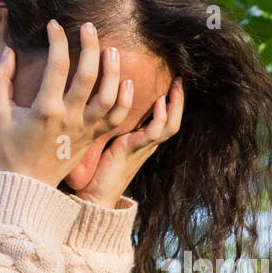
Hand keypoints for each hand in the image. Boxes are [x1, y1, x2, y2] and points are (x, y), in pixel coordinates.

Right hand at [0, 19, 134, 187]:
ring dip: (113, 70)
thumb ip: (0, 80)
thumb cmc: (10, 147)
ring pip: (108, 96)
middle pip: (87, 75)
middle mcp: (68, 118)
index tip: (54, 25)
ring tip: (110, 49)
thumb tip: (9, 52)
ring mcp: (84, 129)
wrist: (29, 184)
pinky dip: (124, 99)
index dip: (57, 40)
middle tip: (88, 26)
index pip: (56, 65)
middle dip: (90, 46)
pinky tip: (125, 81)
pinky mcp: (93, 138)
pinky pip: (116, 118)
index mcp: (44, 109)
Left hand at [67, 76, 184, 208]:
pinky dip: (160, 117)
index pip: (165, 119)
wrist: (92, 195)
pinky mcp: (133, 150)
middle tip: (179, 78)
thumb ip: (108, 122)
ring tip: (174, 85)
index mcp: (142, 141)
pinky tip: (159, 101)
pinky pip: (154, 132)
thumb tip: (99, 98)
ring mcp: (142, 148)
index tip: (171, 80)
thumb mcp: (104, 139)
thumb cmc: (94, 169)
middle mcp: (146, 144)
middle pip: (174, 121)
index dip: (171, 101)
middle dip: (178, 99)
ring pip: (170, 126)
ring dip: (175, 104)